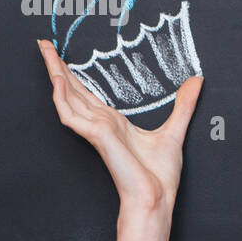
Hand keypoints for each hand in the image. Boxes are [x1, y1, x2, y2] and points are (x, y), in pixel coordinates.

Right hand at [37, 39, 202, 208]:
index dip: (73, 75)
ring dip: (55, 74)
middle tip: (44, 43)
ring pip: (68, 97)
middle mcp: (101, 124)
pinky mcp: (97, 136)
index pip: (87, 94)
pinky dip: (63, 97)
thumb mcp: (175, 131)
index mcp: (114, 123)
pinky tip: (58, 80)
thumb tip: (197, 81)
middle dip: (57, 67)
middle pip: (72, 90)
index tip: (62, 57)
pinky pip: (72, 115)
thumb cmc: (160, 175)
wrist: (156, 197)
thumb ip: (184, 105)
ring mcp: (97, 130)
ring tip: (45, 50)